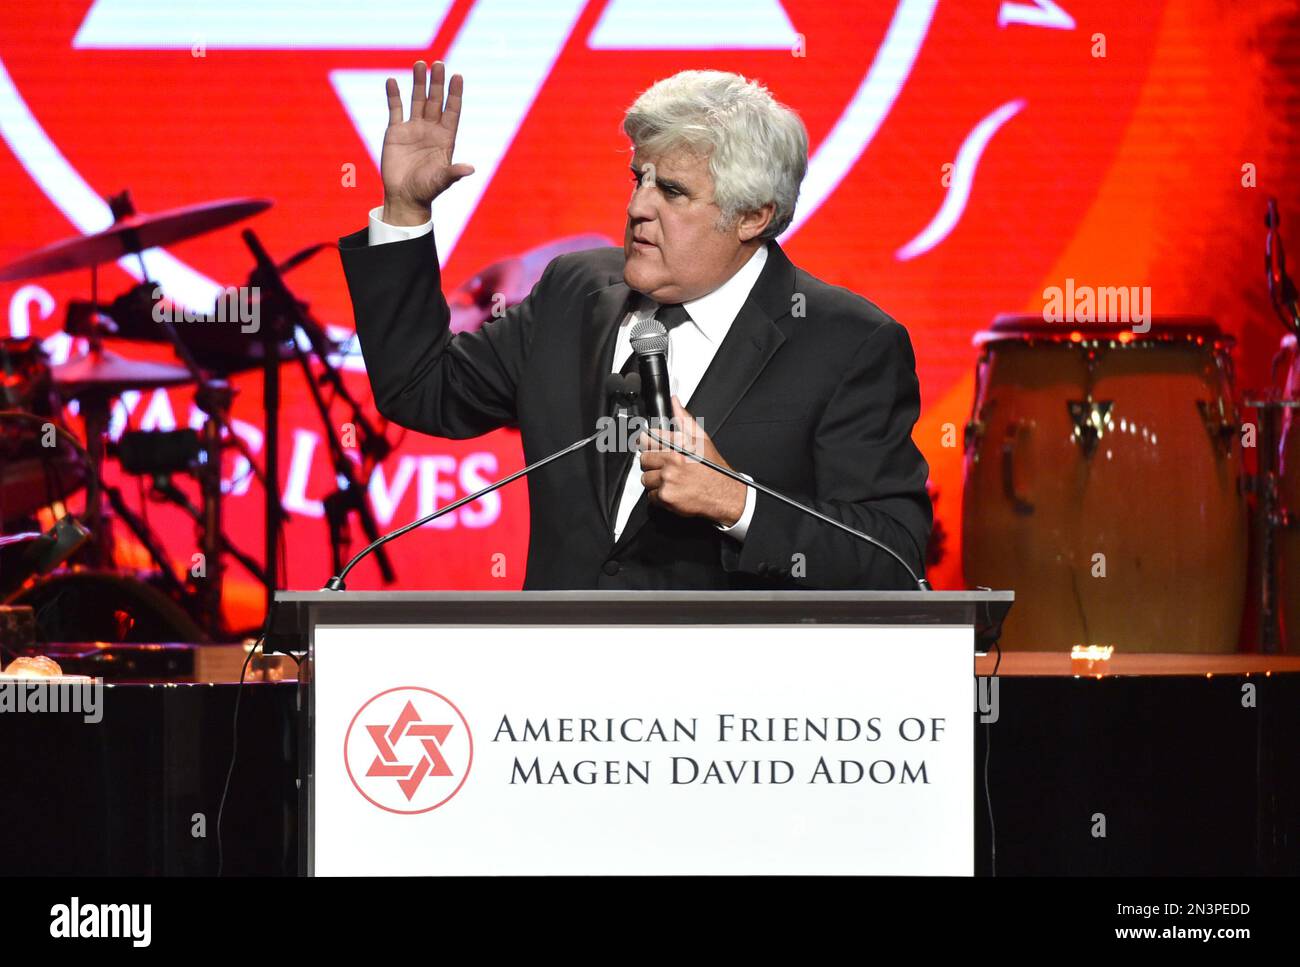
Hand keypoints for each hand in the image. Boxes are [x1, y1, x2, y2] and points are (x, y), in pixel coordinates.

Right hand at [380, 61, 475, 224]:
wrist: (404, 198)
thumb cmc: (426, 191)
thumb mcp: (442, 181)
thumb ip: (453, 173)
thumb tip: (470, 169)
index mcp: (445, 138)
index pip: (452, 111)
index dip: (455, 94)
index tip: (457, 76)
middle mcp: (431, 130)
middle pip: (435, 101)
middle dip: (437, 83)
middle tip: (438, 64)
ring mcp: (413, 129)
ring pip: (417, 100)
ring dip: (418, 83)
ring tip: (420, 64)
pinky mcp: (396, 132)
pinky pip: (395, 109)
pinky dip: (394, 95)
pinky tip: (391, 81)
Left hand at [638, 397, 747, 524]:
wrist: (725, 495)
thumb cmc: (715, 470)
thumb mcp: (702, 439)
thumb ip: (685, 420)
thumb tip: (675, 403)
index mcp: (679, 444)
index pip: (647, 438)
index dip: (646, 442)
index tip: (648, 446)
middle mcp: (673, 460)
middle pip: (644, 459)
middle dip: (652, 464)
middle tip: (665, 467)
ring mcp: (668, 479)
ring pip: (646, 478)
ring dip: (655, 481)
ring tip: (671, 480)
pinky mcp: (666, 496)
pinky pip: (651, 496)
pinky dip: (660, 496)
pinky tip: (673, 491)